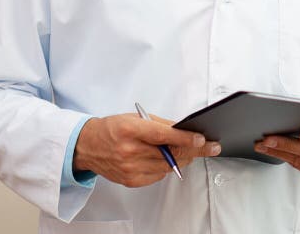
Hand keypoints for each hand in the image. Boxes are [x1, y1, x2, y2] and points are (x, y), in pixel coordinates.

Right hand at [73, 113, 220, 186]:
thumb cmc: (112, 128)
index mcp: (131, 130)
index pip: (164, 136)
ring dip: (184, 158)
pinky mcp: (131, 180)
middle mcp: (130, 151)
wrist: (88, 146)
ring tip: (193, 150)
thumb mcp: (135, 118)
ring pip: (168, 166)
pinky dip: (167, 167)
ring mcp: (130, 168)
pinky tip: (167, 159)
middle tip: (212, 147)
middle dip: (195, 150)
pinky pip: (158, 175)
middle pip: (170, 154)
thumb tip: (184, 130)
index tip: (202, 139)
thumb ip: (160, 124)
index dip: (186, 138)